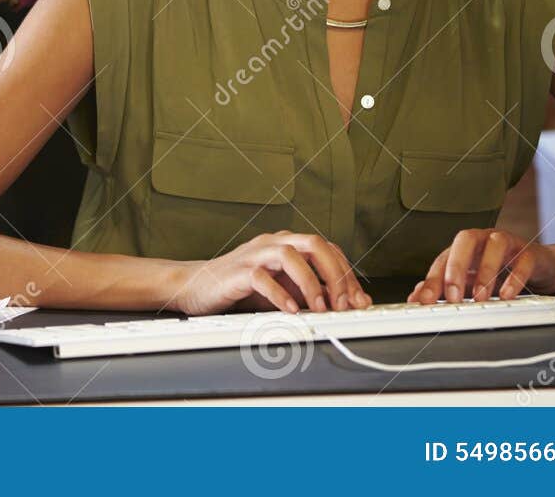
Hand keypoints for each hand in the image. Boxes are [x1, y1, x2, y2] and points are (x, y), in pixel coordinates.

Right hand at [167, 231, 371, 315]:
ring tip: (320, 309)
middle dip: (334, 274)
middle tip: (344, 303)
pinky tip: (291, 311)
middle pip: (313, 244)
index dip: (346, 273)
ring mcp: (255, 254)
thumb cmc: (240, 288)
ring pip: (290, 255)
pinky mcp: (237, 271)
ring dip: (311, 283)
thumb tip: (343, 306)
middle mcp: (273, 243)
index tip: (359, 299)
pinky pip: (261, 277)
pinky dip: (279, 295)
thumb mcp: (281, 290)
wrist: (195, 286)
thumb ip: (308, 293)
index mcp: (287, 244)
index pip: (327, 249)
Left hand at [407, 227, 554, 303]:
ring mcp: (508, 243)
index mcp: (464, 247)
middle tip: (453, 296)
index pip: (444, 258)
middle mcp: (483, 239)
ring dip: (486, 272)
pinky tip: (506, 295)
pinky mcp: (530, 253)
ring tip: (480, 297)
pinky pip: (523, 261)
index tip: (425, 301)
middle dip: (456, 267)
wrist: (537, 266)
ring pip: (495, 245)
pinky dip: (514, 278)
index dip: (433, 279)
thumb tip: (416, 298)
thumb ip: (443, 287)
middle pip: (465, 240)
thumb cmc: (499, 271)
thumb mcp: (469, 280)